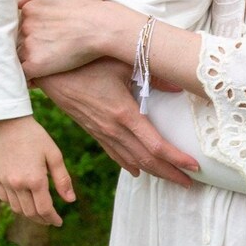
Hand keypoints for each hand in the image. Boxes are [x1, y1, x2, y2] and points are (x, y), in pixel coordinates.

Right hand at [0, 114, 75, 226]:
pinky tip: (24, 201)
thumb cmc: (36, 136)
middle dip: (42, 219)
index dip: (53, 218)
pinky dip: (15, 204)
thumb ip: (63, 180)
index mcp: (35, 179)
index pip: (44, 209)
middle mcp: (18, 184)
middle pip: (30, 213)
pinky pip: (5, 199)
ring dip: (29, 214)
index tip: (59, 222)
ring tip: (39, 212)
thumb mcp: (55, 155)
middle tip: (51, 219)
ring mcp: (5, 182)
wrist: (10, 122)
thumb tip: (71, 201)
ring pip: (17, 209)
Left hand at [17, 0, 114, 76]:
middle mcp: (25, 26)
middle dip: (31, 44)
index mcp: (30, 9)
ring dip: (30, 59)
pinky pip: (25, 74)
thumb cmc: (86, 7)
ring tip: (45, 63)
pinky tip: (37, 79)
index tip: (43, 35)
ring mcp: (29, 45)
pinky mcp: (36, 64)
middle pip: (20, 38)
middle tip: (47, 49)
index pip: (22, 23)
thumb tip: (21, 0)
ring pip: (21, 55)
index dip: (32, 31)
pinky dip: (30, 77)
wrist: (100, 27)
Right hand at [35, 59, 199, 187]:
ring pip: (132, 161)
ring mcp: (102, 133)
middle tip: (192, 183)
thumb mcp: (122, 63)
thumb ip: (153, 74)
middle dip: (171, 173)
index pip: (155, 145)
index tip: (194, 166)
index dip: (176, 159)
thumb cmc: (86, 62)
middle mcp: (113, 129)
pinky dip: (129, 165)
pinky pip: (115, 154)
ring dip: (154, 172)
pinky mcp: (93, 131)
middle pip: (147, 160)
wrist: (50, 73)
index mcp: (123, 114)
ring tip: (173, 178)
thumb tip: (180, 83)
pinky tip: (137, 171)